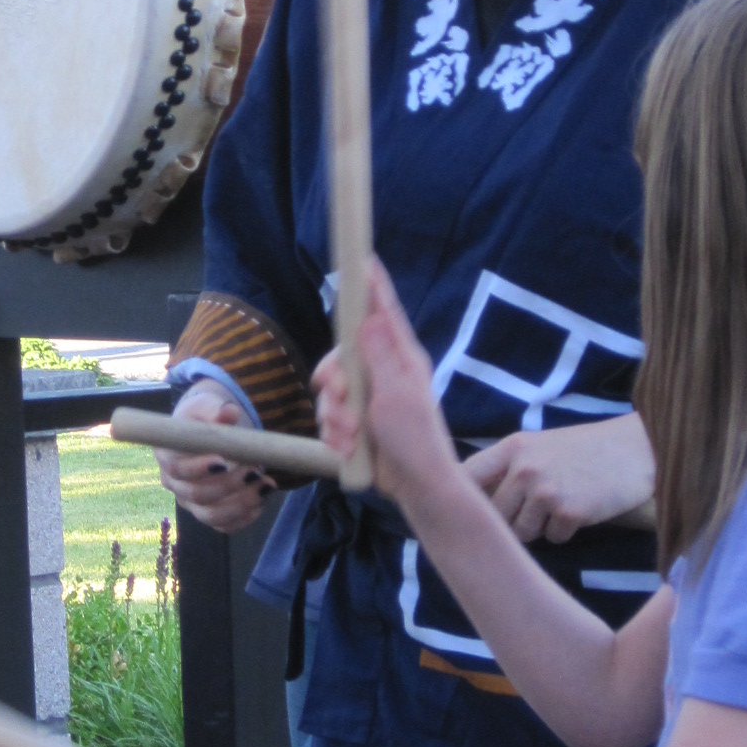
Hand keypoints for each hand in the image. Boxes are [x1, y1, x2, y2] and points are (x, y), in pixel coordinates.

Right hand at [156, 383, 275, 533]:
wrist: (213, 432)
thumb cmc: (206, 417)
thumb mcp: (209, 407)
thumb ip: (217, 411)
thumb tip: (228, 412)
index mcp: (168, 455)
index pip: (177, 469)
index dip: (199, 469)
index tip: (224, 461)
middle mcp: (175, 484)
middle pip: (196, 495)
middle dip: (228, 485)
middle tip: (253, 469)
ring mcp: (192, 503)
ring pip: (211, 516)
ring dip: (241, 503)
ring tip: (265, 484)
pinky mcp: (210, 514)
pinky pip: (226, 526)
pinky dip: (246, 516)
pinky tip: (264, 497)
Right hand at [313, 261, 459, 507]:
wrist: (417, 487)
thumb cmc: (416, 440)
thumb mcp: (397, 396)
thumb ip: (379, 357)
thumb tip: (368, 317)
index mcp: (401, 358)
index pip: (383, 312)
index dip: (371, 286)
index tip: (362, 259)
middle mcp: (383, 372)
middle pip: (340, 355)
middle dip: (332, 380)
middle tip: (338, 396)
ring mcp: (369, 397)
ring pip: (331, 390)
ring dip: (333, 416)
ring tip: (350, 437)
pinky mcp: (357, 421)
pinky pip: (330, 416)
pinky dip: (333, 434)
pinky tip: (348, 449)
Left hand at [464, 413, 657, 545]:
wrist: (636, 449)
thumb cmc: (585, 451)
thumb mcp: (540, 446)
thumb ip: (507, 468)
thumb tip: (469, 504)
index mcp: (512, 448)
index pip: (465, 478)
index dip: (458, 500)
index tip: (456, 516)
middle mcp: (524, 468)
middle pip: (494, 516)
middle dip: (511, 520)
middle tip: (537, 509)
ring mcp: (546, 490)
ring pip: (522, 533)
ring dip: (540, 528)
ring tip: (562, 504)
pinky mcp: (569, 511)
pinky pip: (553, 539)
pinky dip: (566, 531)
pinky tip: (582, 509)